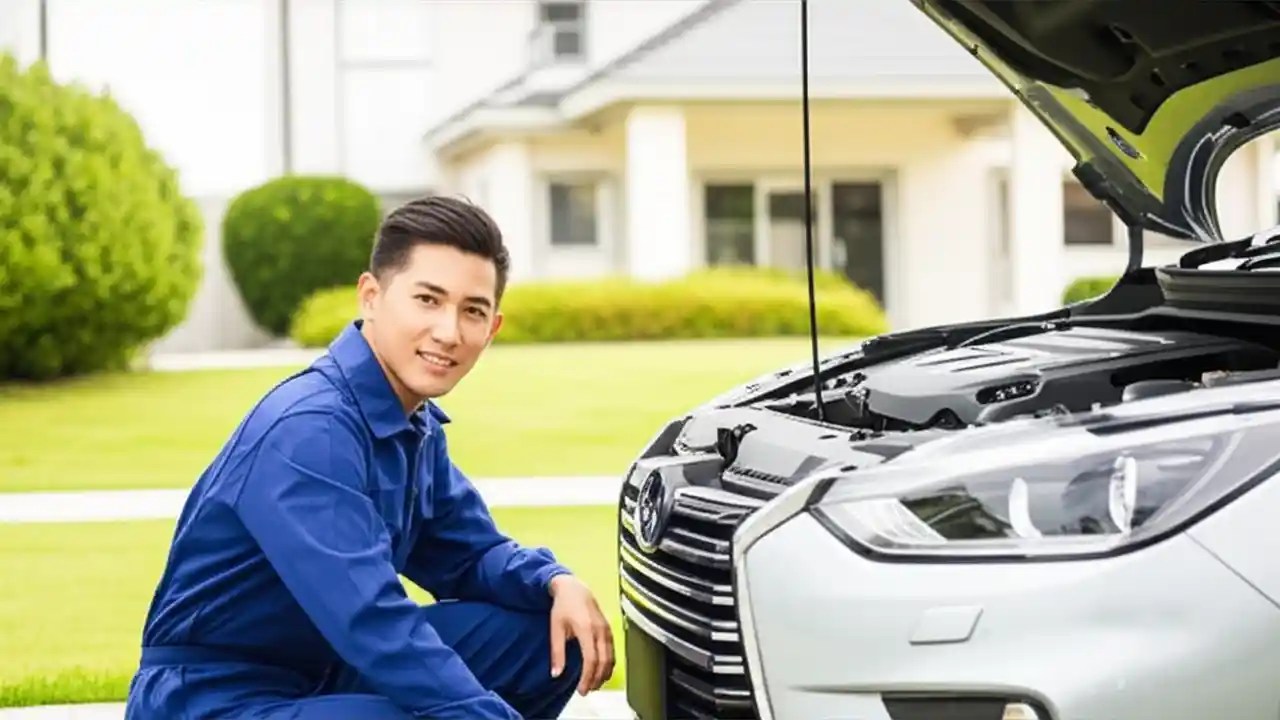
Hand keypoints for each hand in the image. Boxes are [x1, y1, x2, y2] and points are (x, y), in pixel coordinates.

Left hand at [548, 574, 614, 694]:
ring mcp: (607, 629)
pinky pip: (613, 651)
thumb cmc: (562, 607)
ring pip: (611, 658)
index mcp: (586, 629)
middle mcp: (600, 630)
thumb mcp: (555, 629)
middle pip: (604, 662)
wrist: (574, 588)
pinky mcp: (609, 629)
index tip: (581, 690)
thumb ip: (557, 653)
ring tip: (594, 684)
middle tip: (587, 691)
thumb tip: (556, 675)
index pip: (591, 660)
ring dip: (604, 674)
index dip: (587, 678)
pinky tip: (601, 672)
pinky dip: (609, 664)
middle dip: (596, 679)